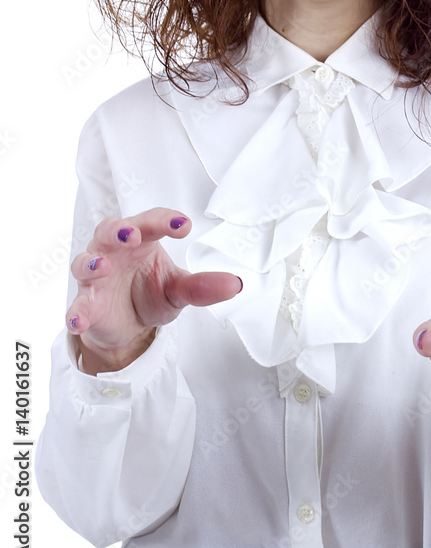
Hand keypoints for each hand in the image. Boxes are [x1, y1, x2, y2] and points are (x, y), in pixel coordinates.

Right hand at [67, 207, 242, 372]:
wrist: (127, 326)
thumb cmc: (149, 292)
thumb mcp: (179, 290)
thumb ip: (202, 286)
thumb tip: (236, 284)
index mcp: (141, 239)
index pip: (152, 221)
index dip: (165, 220)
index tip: (185, 226)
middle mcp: (114, 251)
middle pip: (110, 230)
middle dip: (120, 230)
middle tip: (133, 234)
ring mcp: (96, 278)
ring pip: (85, 262)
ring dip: (92, 262)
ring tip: (102, 266)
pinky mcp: (86, 305)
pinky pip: (77, 306)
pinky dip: (76, 312)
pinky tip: (78, 319)